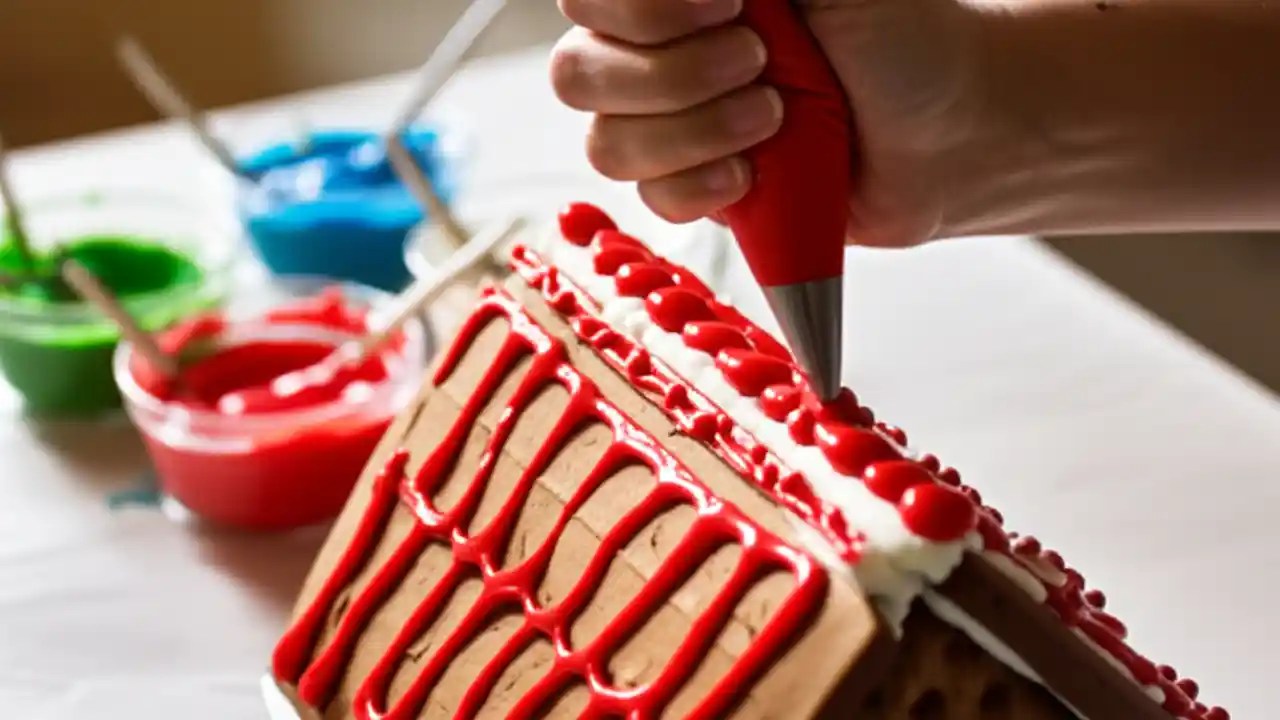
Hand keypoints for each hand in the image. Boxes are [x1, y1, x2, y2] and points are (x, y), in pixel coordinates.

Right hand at [550, 0, 993, 246]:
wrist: (953, 130)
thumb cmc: (902, 37)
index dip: (640, 9)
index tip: (729, 5)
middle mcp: (659, 50)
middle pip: (577, 73)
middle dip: (673, 76)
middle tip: (763, 63)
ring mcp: (674, 124)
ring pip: (607, 143)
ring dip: (694, 133)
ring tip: (775, 119)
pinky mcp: (698, 187)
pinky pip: (651, 199)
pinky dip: (702, 187)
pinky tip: (755, 174)